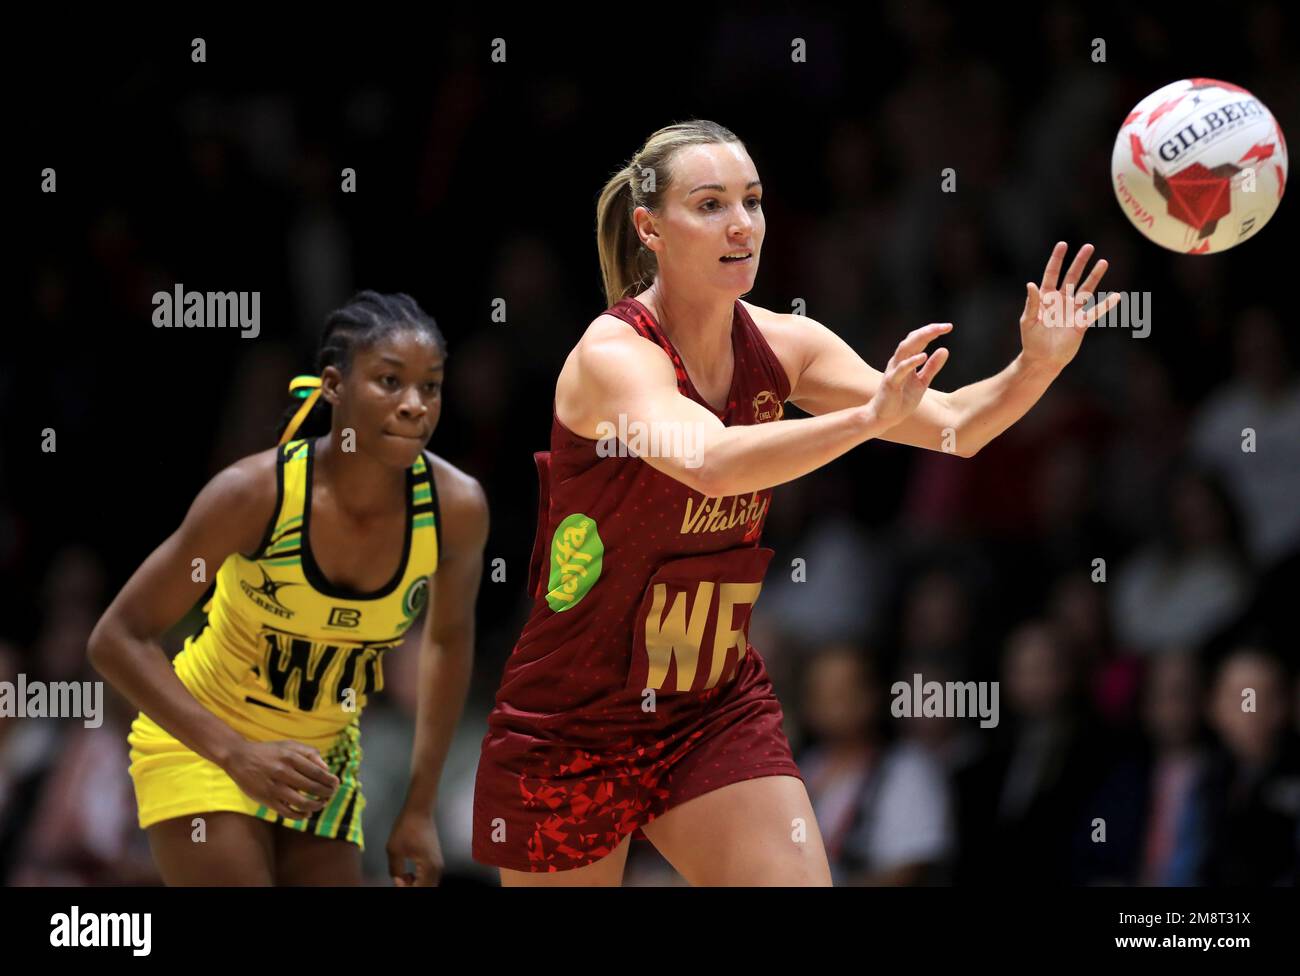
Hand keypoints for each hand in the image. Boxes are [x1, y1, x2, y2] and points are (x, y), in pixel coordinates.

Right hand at [222, 740, 338, 820]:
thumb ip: (309, 753)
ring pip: (302, 803)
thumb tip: (326, 768)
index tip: (336, 784)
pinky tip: (307, 813)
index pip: (318, 772)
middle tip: (331, 794)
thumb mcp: (289, 745)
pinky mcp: (267, 800)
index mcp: (291, 758)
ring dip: (316, 806)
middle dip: (327, 793)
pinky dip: (300, 815)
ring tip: (321, 804)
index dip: (330, 780)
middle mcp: (284, 773)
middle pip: (313, 788)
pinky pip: (288, 812)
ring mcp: (275, 788)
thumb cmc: (268, 752)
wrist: (239, 758)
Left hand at [387, 806, 443, 886]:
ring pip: (429, 885)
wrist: (419, 810)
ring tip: (402, 878)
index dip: (405, 888)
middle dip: (412, 888)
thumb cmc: (406, 828)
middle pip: (427, 888)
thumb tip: (398, 881)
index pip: (419, 889)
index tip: (396, 879)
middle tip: (399, 881)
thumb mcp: (394, 850)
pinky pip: (430, 878)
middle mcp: (437, 868)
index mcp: (428, 867)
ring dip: (416, 885)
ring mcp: (438, 864)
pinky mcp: (436, 860)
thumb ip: (395, 870)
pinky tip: (409, 874)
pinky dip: (420, 880)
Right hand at [866, 323, 951, 428]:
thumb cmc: (902, 399)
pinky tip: (923, 356)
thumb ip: (932, 367)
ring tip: (934, 332)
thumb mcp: (922, 382)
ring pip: (904, 349)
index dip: (932, 332)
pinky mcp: (891, 382)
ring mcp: (893, 370)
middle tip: (946, 326)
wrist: (885, 416)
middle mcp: (898, 361)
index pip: (918, 340)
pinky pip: (901, 369)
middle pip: (912, 340)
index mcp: (906, 360)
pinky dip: (911, 361)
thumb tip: (945, 350)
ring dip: (919, 339)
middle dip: (928, 331)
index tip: (948, 327)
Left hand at [1020, 242, 1121, 369]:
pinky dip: (1105, 305)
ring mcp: (1072, 310)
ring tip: (1103, 262)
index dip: (1057, 259)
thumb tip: (1030, 284)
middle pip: (1071, 277)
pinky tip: (1116, 297)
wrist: (1043, 359)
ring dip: (1094, 276)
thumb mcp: (1028, 321)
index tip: (1063, 244)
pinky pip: (1095, 312)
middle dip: (1079, 262)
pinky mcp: (1081, 323)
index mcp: (1046, 297)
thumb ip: (1031, 303)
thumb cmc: (1032, 340)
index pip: (1052, 274)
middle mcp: (1060, 300)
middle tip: (1089, 247)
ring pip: (1086, 289)